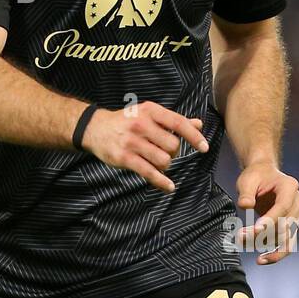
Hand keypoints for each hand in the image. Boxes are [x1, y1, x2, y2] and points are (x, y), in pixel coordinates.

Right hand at [80, 101, 208, 192]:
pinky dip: (161, 181)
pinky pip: (149, 172)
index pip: (178, 123)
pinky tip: (169, 186)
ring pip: (163, 160)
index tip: (204, 148)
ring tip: (156, 161)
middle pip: (173, 145)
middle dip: (173, 153)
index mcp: (150, 111)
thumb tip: (198, 124)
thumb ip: (173, 120)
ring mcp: (132, 141)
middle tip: (164, 152)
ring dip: (165, 165)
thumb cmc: (126, 121)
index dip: (193, 137)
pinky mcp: (124, 157)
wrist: (94, 128)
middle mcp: (141, 124)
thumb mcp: (148, 115)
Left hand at [234, 161, 298, 264]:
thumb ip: (246, 192)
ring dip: (264, 244)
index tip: (255, 230)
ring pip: (286, 238)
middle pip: (284, 224)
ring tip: (242, 243)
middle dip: (262, 234)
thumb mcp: (247, 180)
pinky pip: (287, 244)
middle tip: (240, 236)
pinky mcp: (292, 226)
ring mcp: (297, 215)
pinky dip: (275, 253)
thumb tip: (245, 205)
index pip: (283, 206)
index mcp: (290, 186)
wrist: (264, 176)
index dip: (270, 220)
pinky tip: (261, 260)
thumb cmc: (255, 176)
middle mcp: (298, 201)